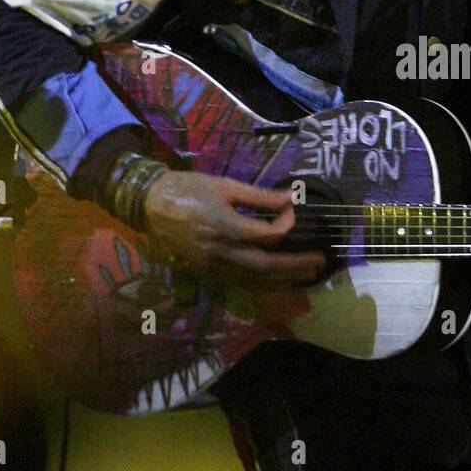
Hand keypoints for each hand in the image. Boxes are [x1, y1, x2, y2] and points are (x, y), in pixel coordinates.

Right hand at [141, 171, 326, 289]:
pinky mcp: (206, 272)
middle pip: (266, 266)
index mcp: (226, 226)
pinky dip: (263, 285)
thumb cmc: (189, 188)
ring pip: (254, 280)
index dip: (286, 224)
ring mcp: (212, 266)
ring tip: (308, 275)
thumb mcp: (226, 185)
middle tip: (320, 260)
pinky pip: (240, 284)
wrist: (150, 204)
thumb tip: (293, 197)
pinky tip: (280, 282)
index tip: (293, 210)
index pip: (268, 235)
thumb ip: (261, 195)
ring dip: (284, 280)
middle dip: (296, 265)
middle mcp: (221, 252)